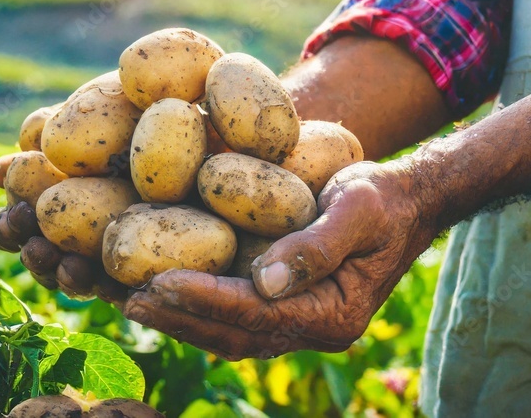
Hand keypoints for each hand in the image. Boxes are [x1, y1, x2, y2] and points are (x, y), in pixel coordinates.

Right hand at [0, 156, 128, 305]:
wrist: (158, 164)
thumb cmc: (110, 147)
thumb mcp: (74, 141)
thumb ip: (36, 151)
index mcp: (37, 214)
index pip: (8, 228)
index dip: (5, 227)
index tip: (16, 215)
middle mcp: (57, 243)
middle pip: (36, 258)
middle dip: (35, 256)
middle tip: (40, 246)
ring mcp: (88, 264)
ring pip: (68, 280)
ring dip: (66, 277)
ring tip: (72, 267)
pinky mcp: (120, 276)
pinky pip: (112, 290)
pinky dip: (110, 291)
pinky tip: (115, 286)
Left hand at [123, 160, 438, 359]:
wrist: (404, 204)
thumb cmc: (384, 199)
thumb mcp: (360, 209)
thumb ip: (318, 245)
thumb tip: (264, 281)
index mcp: (331, 314)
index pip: (255, 313)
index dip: (204, 298)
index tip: (158, 280)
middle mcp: (308, 327)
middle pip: (230, 332)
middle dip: (177, 315)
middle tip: (126, 297)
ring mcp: (292, 319)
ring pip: (223, 330)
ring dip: (175, 316)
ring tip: (126, 296)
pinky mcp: (279, 303)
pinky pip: (227, 312)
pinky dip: (190, 302)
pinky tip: (155, 285)